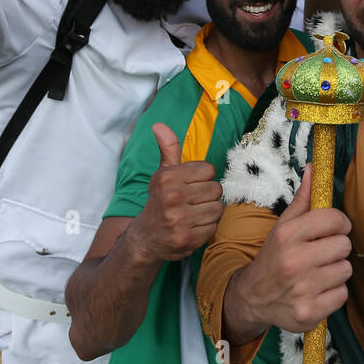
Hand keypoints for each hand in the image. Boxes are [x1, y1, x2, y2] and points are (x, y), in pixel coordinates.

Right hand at [130, 123, 223, 261]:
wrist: (146, 239)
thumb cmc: (160, 201)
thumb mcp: (162, 174)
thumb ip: (168, 149)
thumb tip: (159, 124)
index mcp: (167, 178)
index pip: (209, 170)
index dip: (203, 178)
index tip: (191, 186)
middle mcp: (172, 197)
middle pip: (216, 189)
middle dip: (208, 196)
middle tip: (193, 202)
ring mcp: (178, 220)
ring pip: (217, 209)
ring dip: (209, 213)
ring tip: (194, 215)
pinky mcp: (186, 239)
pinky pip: (213, 227)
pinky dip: (206, 229)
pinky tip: (193, 228)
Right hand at [236, 164, 351, 333]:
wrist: (253, 298)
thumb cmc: (274, 257)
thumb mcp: (283, 226)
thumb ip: (303, 199)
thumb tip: (314, 168)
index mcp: (287, 235)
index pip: (335, 219)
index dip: (339, 223)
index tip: (332, 229)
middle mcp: (293, 262)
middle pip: (344, 245)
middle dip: (337, 248)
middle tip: (322, 253)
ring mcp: (301, 289)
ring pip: (346, 270)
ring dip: (336, 271)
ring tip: (318, 272)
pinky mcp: (309, 313)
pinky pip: (342, 295)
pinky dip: (334, 293)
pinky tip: (318, 290)